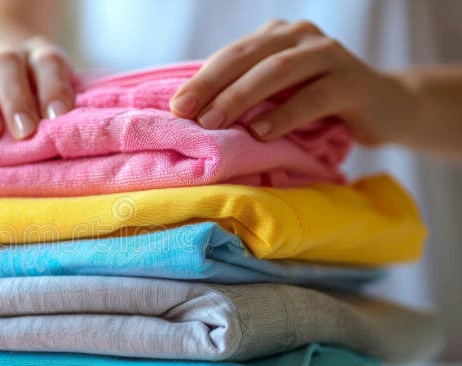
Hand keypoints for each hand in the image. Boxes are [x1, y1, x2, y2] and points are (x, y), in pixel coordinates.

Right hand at [0, 38, 74, 141]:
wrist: (7, 86)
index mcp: (39, 59)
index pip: (47, 63)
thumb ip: (59, 121)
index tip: (57, 116)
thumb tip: (64, 148)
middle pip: (6, 64)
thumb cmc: (44, 109)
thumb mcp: (57, 106)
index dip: (54, 87)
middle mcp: (7, 59)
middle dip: (15, 99)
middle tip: (25, 131)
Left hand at [169, 20, 416, 145]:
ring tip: (214, 123)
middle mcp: (302, 36)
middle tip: (187, 113)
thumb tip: (191, 115)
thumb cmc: (318, 105)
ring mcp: (330, 55)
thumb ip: (245, 95)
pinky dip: (284, 115)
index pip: (232, 53)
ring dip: (241, 97)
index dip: (202, 78)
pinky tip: (261, 132)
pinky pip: (314, 97)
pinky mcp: (353, 82)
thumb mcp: (278, 95)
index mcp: (277, 35)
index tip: (175, 106)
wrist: (387, 107)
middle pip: (249, 57)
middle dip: (213, 85)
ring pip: (278, 71)